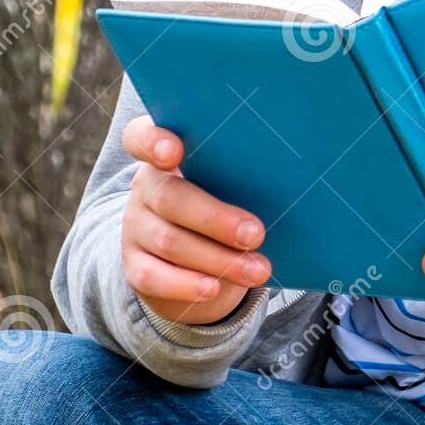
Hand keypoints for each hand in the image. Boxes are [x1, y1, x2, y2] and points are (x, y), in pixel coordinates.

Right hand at [120, 115, 271, 324]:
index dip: (152, 140)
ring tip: (257, 269)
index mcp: (166, 155)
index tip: (175, 152)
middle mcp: (145, 187)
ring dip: (218, 259)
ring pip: (170, 241)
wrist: (194, 258)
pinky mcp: (134, 265)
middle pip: (169, 196)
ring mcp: (136, 227)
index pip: (140, 135)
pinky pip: (155, 277)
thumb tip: (290, 184)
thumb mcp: (231, 184)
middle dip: (216, 218)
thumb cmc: (225, 204)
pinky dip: (186, 285)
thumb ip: (243, 176)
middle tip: (256, 234)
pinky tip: (213, 289)